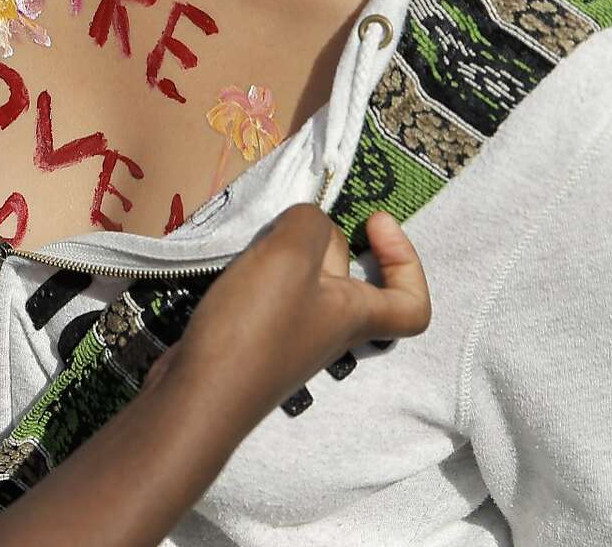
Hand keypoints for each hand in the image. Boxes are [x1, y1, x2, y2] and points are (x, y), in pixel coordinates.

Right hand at [156, 206, 429, 425]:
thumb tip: (309, 220)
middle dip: (329, 238)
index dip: (406, 262)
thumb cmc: (256, 326)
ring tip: (260, 235)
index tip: (374, 224)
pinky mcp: (254, 337)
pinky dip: (259, 269)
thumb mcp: (289, 257)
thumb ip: (308, 224)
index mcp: (354, 314)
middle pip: (349, 278)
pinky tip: (236, 260)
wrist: (200, 393)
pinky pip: (270, 293)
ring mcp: (289, 335)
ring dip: (288, 251)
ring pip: (304, 281)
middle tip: (297, 218)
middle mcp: (328, 326)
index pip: (411, 304)